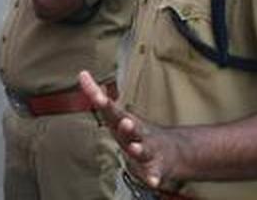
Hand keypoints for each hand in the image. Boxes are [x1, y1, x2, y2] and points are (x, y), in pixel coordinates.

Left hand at [78, 71, 186, 190]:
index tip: (95, 92)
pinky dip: (153, 178)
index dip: (101, 101)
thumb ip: (100, 97)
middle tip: (124, 120)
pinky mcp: (156, 169)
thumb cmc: (137, 132)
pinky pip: (154, 174)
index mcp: (125, 122)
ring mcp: (148, 150)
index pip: (111, 110)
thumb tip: (83, 74)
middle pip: (131, 128)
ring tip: (135, 147)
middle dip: (126, 125)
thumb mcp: (118, 115)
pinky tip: (153, 182)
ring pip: (143, 150)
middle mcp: (137, 134)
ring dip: (139, 148)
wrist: (172, 151)